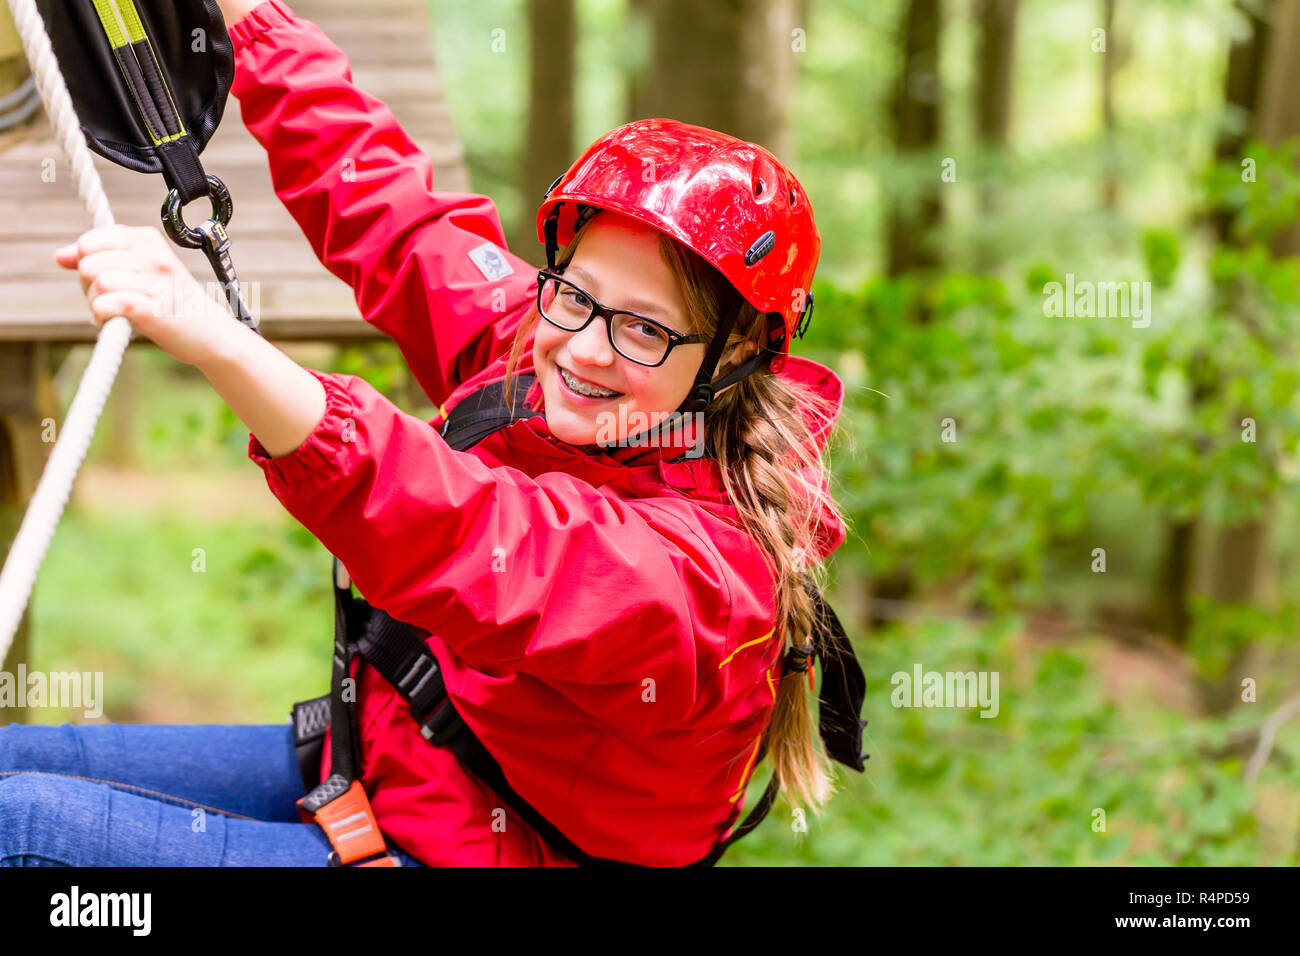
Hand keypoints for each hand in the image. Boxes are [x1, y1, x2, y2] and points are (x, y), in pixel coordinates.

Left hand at [55, 225, 232, 365]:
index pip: (90, 241)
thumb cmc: (172, 303)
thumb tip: (60, 256)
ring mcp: (155, 281)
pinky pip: (106, 304)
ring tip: (113, 312)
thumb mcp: (139, 272)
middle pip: (89, 264)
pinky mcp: (153, 308)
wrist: (212, 334)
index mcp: (147, 239)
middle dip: (88, 286)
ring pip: (97, 284)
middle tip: (109, 299)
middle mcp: (152, 255)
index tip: (104, 278)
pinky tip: (112, 321)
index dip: (86, 263)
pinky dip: (101, 316)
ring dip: (95, 304)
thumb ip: (100, 259)